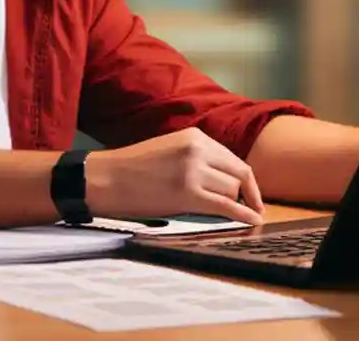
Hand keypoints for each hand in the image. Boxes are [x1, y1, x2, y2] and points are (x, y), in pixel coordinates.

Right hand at [84, 128, 264, 224]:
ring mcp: (193, 170)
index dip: (247, 181)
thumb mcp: (170, 152)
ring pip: (233, 191)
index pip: (232, 159)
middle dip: (246, 194)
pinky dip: (243, 215)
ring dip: (235, 205)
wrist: (106, 179)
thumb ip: (198, 159)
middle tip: (251, 209)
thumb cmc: (133, 170)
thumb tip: (225, 182)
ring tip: (236, 216)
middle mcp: (198, 149)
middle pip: (239, 174)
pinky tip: (253, 221)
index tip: (252, 195)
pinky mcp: (188, 192)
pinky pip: (227, 206)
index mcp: (194, 137)